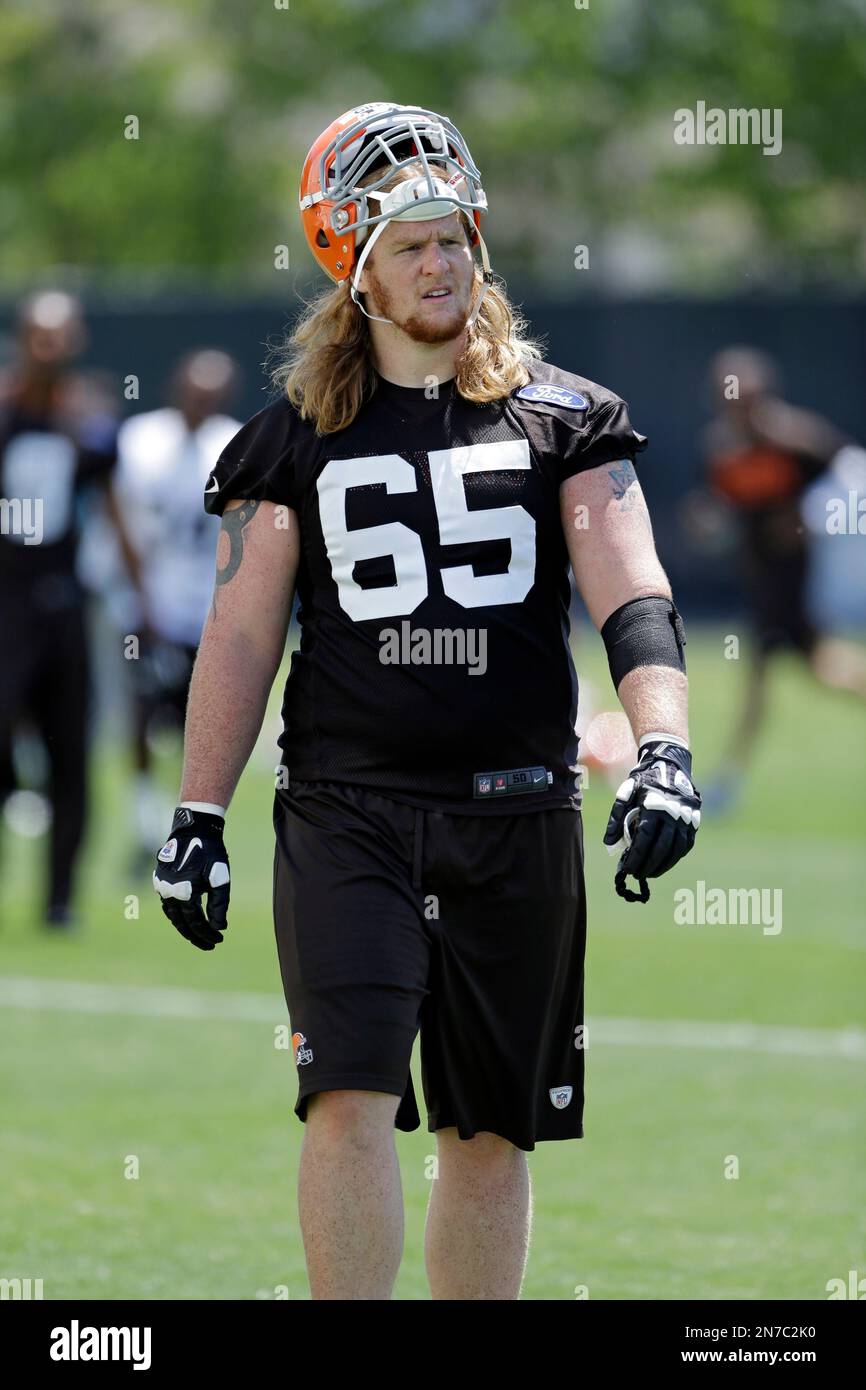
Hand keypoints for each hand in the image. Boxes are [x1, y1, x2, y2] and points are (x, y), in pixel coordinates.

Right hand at [152, 806, 230, 947]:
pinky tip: (187, 919)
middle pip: (181, 923)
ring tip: (199, 935)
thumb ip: (219, 905)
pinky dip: (177, 914)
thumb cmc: (210, 852)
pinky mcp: (159, 879)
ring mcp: (161, 885)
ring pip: (172, 915)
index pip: (195, 923)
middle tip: (210, 944)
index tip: (218, 941)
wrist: (194, 828)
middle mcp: (168, 891)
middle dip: (196, 936)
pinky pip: (168, 904)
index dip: (207, 934)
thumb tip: (219, 927)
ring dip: (185, 927)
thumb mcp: (220, 878)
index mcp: (183, 892)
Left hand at [603, 739, 700, 902]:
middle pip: (661, 848)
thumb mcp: (626, 793)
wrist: (670, 763)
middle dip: (648, 865)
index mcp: (655, 806)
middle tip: (637, 874)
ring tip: (650, 873)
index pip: (644, 839)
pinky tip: (664, 863)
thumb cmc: (644, 780)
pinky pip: (685, 845)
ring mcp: (687, 818)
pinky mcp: (694, 821)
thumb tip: (610, 843)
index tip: (627, 868)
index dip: (636, 856)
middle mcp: (674, 813)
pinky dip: (675, 857)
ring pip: (675, 849)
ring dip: (663, 865)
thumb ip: (616, 817)